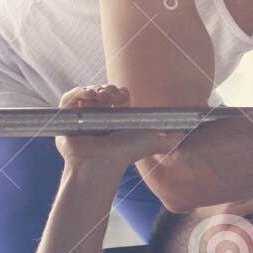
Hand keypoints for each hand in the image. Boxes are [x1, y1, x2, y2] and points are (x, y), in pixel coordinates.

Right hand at [54, 85, 181, 165]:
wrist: (101, 164)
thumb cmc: (123, 155)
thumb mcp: (150, 142)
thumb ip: (168, 139)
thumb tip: (184, 135)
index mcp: (116, 116)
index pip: (116, 95)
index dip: (119, 92)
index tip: (121, 96)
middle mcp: (99, 114)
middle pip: (100, 91)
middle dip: (105, 89)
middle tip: (109, 95)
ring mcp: (82, 115)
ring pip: (85, 92)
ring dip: (92, 89)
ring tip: (98, 96)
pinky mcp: (67, 117)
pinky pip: (69, 98)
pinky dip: (76, 93)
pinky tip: (86, 96)